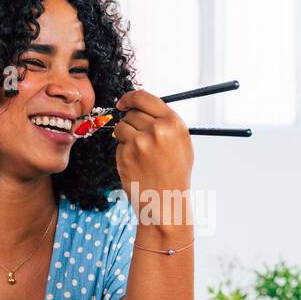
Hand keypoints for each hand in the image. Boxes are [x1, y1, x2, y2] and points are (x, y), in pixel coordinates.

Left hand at [113, 89, 194, 228]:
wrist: (166, 202)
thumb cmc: (175, 173)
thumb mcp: (182, 143)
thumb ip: (166, 121)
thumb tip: (143, 105)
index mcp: (173, 123)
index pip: (145, 97)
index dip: (130, 98)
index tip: (123, 103)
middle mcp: (157, 130)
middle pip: (132, 113)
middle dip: (131, 122)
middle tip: (140, 138)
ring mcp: (140, 143)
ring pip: (121, 127)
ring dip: (126, 137)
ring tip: (141, 154)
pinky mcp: (126, 155)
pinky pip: (118, 144)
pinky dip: (124, 151)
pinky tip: (136, 164)